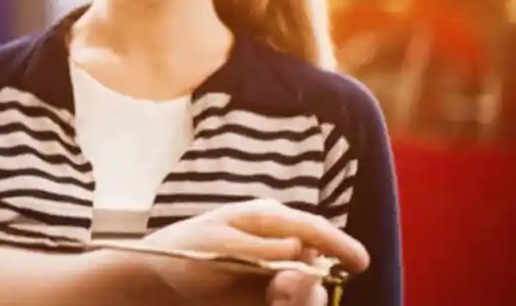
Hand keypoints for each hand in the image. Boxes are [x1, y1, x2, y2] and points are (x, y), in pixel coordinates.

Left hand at [141, 199, 367, 301]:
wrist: (156, 281)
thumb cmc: (183, 254)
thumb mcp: (221, 245)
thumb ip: (263, 249)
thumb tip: (301, 249)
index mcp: (267, 219)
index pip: (313, 228)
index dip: (339, 244)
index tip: (360, 262)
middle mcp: (278, 243)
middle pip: (316, 264)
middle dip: (308, 285)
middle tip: (278, 296)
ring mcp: (275, 270)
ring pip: (308, 290)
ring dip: (298, 301)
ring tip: (272, 303)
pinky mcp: (267, 295)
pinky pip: (292, 303)